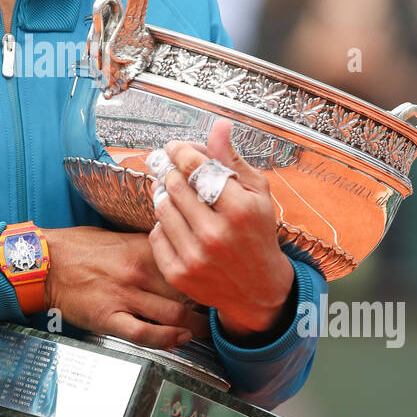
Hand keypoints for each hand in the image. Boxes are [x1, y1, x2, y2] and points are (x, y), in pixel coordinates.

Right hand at [44, 226, 209, 350]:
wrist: (45, 262)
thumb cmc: (80, 247)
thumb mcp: (120, 236)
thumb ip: (149, 246)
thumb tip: (177, 252)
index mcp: (143, 249)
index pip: (188, 262)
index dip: (207, 275)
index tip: (218, 283)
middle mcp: (138, 272)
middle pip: (187, 291)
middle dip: (207, 304)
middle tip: (218, 311)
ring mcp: (124, 296)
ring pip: (173, 315)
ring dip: (196, 326)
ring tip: (206, 331)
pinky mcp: (109, 318)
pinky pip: (145, 334)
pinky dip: (167, 340)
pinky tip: (179, 340)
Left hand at [148, 122, 295, 341]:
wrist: (260, 291)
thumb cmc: (259, 234)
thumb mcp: (257, 194)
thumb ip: (232, 160)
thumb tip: (219, 125)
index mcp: (239, 210)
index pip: (196, 168)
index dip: (181, 152)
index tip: (174, 147)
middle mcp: (215, 234)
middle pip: (174, 185)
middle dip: (171, 171)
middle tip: (172, 168)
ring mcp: (194, 257)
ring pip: (161, 208)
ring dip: (165, 196)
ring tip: (175, 194)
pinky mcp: (178, 274)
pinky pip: (156, 234)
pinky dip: (163, 225)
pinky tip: (178, 223)